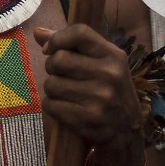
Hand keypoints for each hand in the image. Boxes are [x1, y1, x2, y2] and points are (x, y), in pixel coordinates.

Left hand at [33, 24, 140, 146]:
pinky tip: (65, 108)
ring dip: (52, 89)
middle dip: (52, 67)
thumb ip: (72, 45)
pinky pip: (51, 105)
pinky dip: (52, 106)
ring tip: (65, 94)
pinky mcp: (88, 118)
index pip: (80, 33)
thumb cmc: (110, 92)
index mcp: (114, 56)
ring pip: (51, 84)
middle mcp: (110, 74)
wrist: (127, 133)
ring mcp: (100, 97)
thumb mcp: (102, 64)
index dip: (58, 38)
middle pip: (59, 59)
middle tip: (60, 75)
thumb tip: (37, 32)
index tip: (50, 49)